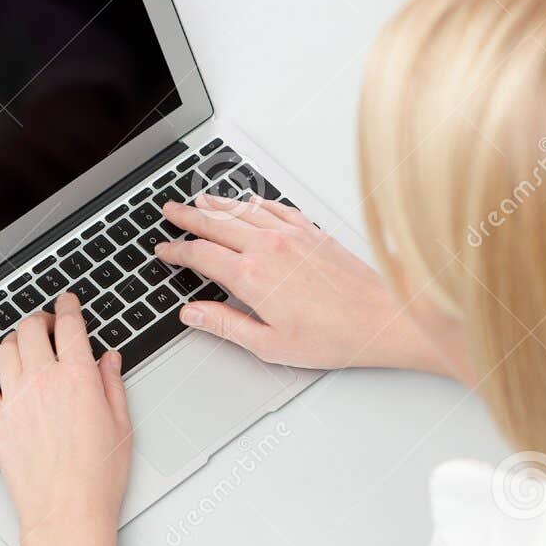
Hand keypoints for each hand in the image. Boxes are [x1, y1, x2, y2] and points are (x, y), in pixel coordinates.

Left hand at [0, 292, 132, 545]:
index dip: (68, 306)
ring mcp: (15, 400)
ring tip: (23, 342)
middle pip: (32, 330)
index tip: (67, 301)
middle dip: (40, 318)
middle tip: (46, 321)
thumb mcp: (121, 425)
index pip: (69, 326)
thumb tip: (109, 359)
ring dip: (15, 339)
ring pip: (6, 350)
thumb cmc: (97, 477)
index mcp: (78, 378)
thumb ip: (112, 384)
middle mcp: (43, 382)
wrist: (66, 512)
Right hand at [156, 193, 455, 374]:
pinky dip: (255, 202)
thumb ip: (224, 325)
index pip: (200, 254)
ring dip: (216, 204)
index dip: (176, 251)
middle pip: (215, 223)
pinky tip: (249, 201)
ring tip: (199, 200)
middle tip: (169, 210)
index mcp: (251, 276)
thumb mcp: (268, 344)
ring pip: (242, 209)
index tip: (164, 250)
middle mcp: (268, 247)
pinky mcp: (312, 232)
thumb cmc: (334, 335)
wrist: (382, 317)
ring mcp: (291, 235)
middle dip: (187, 216)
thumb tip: (192, 314)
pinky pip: (275, 207)